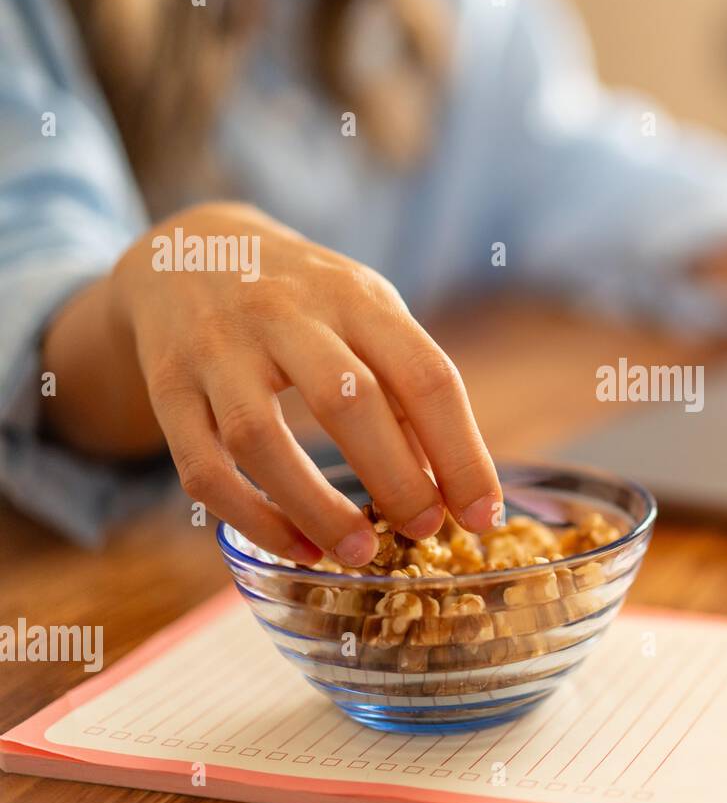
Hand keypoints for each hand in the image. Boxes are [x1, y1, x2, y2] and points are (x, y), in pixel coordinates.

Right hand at [77, 202, 499, 565]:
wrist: (190, 249)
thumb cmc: (306, 299)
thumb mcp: (367, 313)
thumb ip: (405, 388)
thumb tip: (446, 484)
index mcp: (355, 297)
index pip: (425, 376)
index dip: (462, 454)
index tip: (482, 514)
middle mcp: (284, 314)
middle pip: (348, 402)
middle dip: (397, 480)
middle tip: (425, 531)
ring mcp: (217, 349)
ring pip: (259, 439)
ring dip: (316, 508)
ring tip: (359, 552)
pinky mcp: (168, 388)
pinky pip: (202, 468)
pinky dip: (252, 518)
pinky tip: (297, 548)